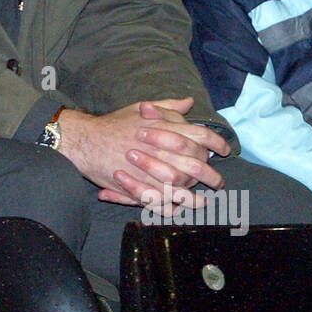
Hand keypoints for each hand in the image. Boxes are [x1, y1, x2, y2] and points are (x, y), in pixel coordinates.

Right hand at [58, 98, 227, 215]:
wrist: (86, 140)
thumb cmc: (114, 124)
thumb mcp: (140, 108)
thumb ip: (167, 107)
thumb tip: (188, 103)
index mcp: (165, 128)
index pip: (200, 136)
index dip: (217, 143)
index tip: (225, 150)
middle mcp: (161, 150)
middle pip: (196, 165)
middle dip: (211, 175)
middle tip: (219, 182)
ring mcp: (150, 171)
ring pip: (182, 187)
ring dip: (196, 196)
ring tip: (206, 201)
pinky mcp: (138, 187)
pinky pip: (161, 201)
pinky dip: (173, 206)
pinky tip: (181, 208)